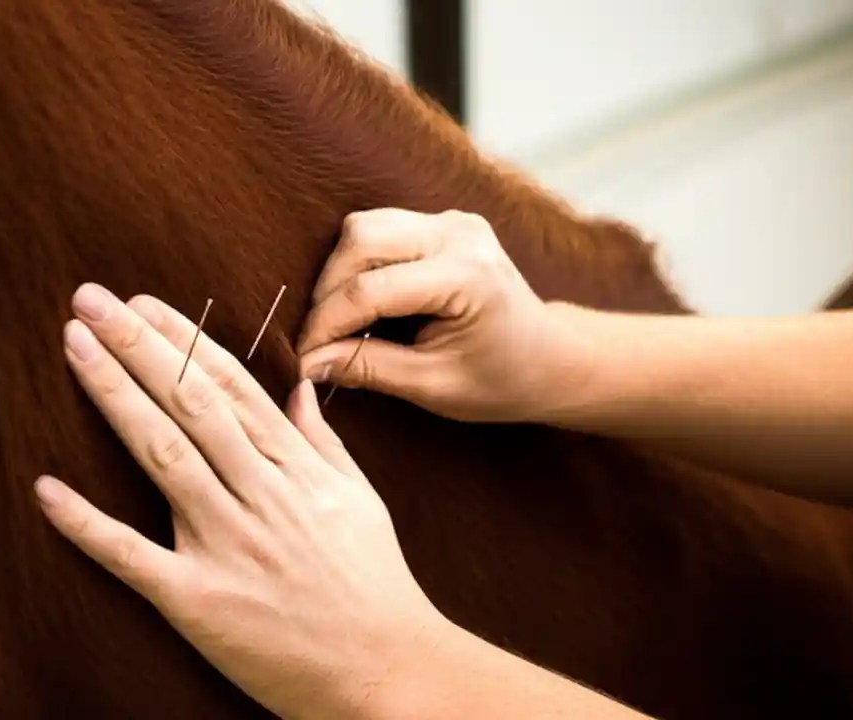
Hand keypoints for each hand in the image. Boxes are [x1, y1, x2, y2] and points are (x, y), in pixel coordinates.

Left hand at [35, 283, 452, 718]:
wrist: (390, 672)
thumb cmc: (376, 587)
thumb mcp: (361, 501)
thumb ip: (322, 441)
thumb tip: (297, 386)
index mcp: (298, 470)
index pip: (230, 386)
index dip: (181, 339)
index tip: (140, 303)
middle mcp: (261, 496)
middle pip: (190, 403)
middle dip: (137, 345)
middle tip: (89, 299)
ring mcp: (229, 546)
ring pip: (163, 454)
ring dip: (114, 395)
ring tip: (74, 346)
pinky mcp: (200, 603)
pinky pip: (133, 556)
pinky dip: (86, 523)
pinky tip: (46, 488)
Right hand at [297, 209, 555, 422]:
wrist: (550, 358)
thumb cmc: (501, 380)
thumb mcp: (433, 386)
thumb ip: (367, 368)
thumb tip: (306, 363)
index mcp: (467, 277)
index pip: (370, 290)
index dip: (326, 325)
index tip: (302, 358)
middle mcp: (459, 234)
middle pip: (360, 239)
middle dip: (327, 291)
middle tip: (318, 340)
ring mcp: (453, 221)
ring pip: (365, 227)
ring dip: (340, 273)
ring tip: (340, 323)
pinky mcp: (444, 222)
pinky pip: (382, 229)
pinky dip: (359, 264)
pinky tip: (363, 304)